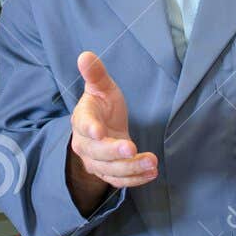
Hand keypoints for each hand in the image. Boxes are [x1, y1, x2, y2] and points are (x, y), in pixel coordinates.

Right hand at [67, 51, 156, 213]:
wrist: (102, 129)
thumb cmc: (102, 106)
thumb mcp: (101, 87)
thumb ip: (95, 74)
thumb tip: (85, 55)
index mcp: (82, 119)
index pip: (83, 125)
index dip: (90, 129)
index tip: (100, 131)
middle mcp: (85, 144)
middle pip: (97, 152)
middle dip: (115, 152)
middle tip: (132, 148)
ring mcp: (96, 161)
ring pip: (110, 170)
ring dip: (131, 168)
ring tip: (152, 163)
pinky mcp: (108, 172)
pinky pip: (120, 181)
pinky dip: (135, 179)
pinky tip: (151, 173)